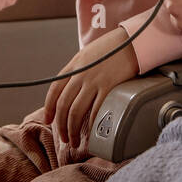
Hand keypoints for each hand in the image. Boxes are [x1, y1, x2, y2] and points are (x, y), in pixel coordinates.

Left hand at [43, 27, 138, 151]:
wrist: (133, 41)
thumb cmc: (113, 47)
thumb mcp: (89, 53)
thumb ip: (80, 69)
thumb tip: (74, 86)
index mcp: (74, 64)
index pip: (54, 89)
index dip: (48, 107)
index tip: (48, 120)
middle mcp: (81, 73)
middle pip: (63, 105)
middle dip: (61, 125)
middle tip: (64, 137)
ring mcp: (94, 81)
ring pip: (76, 111)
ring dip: (73, 129)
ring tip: (75, 140)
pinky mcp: (109, 87)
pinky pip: (96, 111)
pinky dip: (92, 125)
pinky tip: (92, 132)